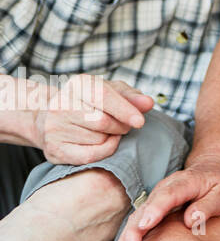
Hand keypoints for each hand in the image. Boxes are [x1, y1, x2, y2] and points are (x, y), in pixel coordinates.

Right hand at [34, 75, 153, 165]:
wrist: (50, 117)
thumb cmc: (89, 101)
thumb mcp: (110, 91)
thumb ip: (131, 96)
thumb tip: (148, 103)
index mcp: (77, 84)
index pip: (102, 96)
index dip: (124, 110)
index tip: (140, 121)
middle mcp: (61, 105)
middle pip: (102, 121)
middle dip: (120, 126)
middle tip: (123, 125)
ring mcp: (54, 128)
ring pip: (98, 139)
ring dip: (112, 138)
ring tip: (108, 131)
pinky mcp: (54, 149)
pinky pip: (89, 156)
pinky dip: (104, 151)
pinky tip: (105, 143)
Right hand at [112, 156, 219, 240]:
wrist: (210, 168)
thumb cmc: (217, 183)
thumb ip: (208, 205)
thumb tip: (191, 220)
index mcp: (185, 182)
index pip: (168, 195)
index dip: (155, 209)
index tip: (144, 225)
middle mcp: (166, 187)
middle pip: (146, 207)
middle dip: (135, 229)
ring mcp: (156, 196)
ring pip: (138, 215)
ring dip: (128, 236)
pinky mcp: (152, 205)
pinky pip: (138, 220)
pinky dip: (129, 236)